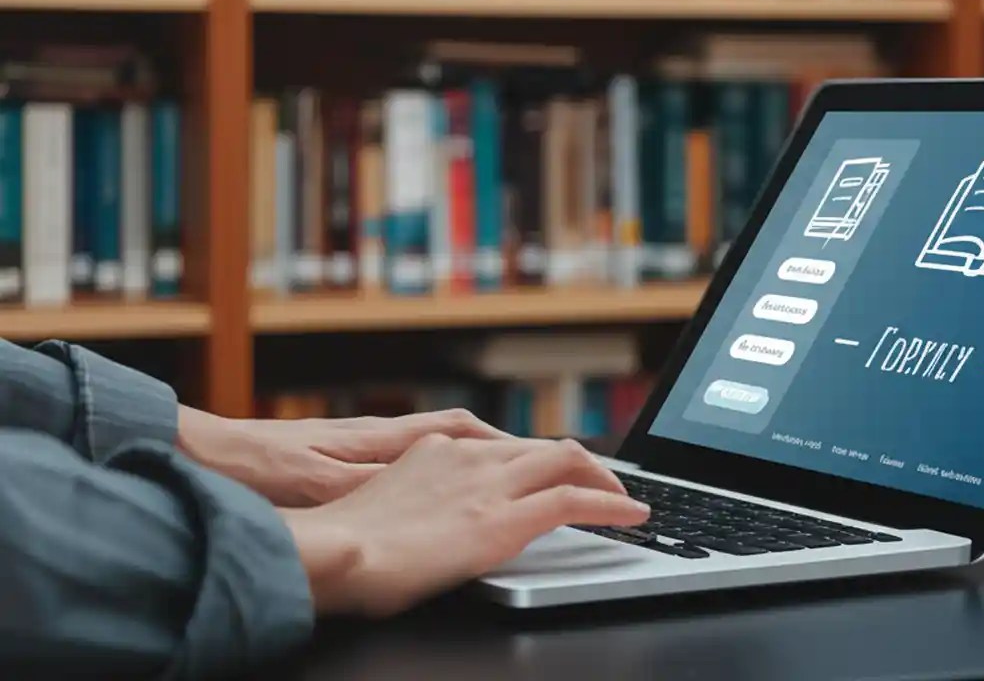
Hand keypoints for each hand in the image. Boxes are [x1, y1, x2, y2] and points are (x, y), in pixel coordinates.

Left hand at [176, 406, 511, 506]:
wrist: (200, 454)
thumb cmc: (253, 466)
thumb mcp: (317, 482)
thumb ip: (371, 481)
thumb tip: (418, 484)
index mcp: (379, 437)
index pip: (460, 428)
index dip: (506, 443)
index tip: (544, 457)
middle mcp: (377, 435)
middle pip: (458, 431)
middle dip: (505, 445)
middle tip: (544, 463)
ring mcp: (360, 445)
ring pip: (437, 443)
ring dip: (477, 454)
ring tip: (508, 473)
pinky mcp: (341, 460)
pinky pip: (411, 459)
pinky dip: (442, 467)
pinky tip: (439, 487)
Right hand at [279, 434, 649, 616]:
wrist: (334, 553)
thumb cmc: (343, 546)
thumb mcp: (386, 504)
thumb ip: (417, 500)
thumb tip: (426, 523)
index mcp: (438, 449)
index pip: (508, 447)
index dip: (540, 460)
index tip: (555, 474)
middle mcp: (471, 456)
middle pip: (545, 447)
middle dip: (583, 465)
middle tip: (604, 485)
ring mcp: (490, 484)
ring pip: (568, 462)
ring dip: (604, 481)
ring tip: (625, 500)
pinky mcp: (505, 518)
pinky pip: (573, 501)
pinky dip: (610, 505)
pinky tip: (631, 516)